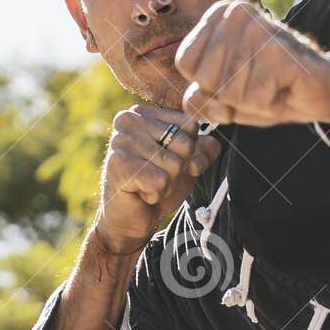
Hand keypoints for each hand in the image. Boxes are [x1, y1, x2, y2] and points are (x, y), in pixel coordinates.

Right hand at [94, 106, 222, 253]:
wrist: (129, 218)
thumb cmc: (155, 184)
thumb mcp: (186, 163)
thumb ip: (204, 148)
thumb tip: (211, 142)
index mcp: (144, 112)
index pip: (190, 125)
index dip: (189, 151)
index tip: (166, 160)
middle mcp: (129, 120)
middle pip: (185, 144)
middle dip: (178, 169)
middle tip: (154, 175)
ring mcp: (121, 141)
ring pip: (175, 164)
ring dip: (167, 183)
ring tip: (146, 183)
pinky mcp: (118, 165)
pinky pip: (161, 181)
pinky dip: (156, 194)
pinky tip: (139, 193)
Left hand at [175, 0, 329, 127]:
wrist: (322, 91)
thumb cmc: (269, 90)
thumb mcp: (224, 99)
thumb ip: (200, 100)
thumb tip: (195, 98)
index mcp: (219, 14)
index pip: (186, 64)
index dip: (208, 86)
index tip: (237, 78)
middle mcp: (238, 12)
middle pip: (205, 80)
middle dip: (230, 98)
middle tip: (258, 84)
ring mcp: (261, 28)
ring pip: (229, 92)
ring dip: (252, 102)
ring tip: (273, 86)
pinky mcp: (282, 50)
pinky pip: (255, 99)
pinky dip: (270, 105)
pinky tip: (286, 88)